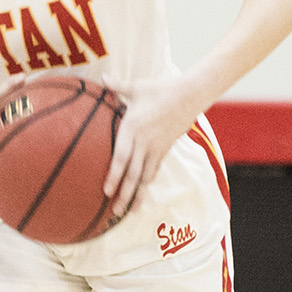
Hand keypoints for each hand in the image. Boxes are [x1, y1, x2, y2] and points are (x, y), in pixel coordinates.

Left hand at [103, 76, 202, 217]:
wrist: (190, 94)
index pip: (121, 156)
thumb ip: (116, 86)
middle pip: (133, 173)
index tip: (106, 191)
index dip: (114, 175)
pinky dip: (147, 183)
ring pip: (145, 176)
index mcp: (132, 127)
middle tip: (114, 212)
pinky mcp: (165, 148)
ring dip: (136, 195)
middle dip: (123, 194)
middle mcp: (144, 141)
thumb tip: (101, 79)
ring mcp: (156, 147)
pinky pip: (154, 169)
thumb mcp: (137, 87)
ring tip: (129, 212)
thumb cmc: (161, 89)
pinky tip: (142, 195)